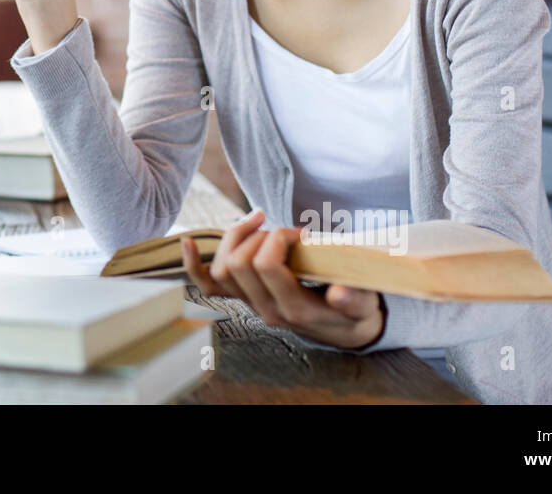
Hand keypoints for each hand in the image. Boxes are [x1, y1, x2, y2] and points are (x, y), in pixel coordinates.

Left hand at [181, 208, 385, 350]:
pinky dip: (192, 264)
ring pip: (221, 268)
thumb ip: (354, 299)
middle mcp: (266, 310)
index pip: (265, 265)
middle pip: (237, 263)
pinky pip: (208, 286)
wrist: (345, 329)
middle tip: (284, 230)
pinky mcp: (244, 298)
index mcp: (294, 310)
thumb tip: (341, 293)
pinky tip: (187, 242)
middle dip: (257, 235)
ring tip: (262, 223)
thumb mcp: (364, 305)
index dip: (279, 239)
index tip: (302, 233)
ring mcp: (251, 305)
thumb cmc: (357, 309)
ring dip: (236, 237)